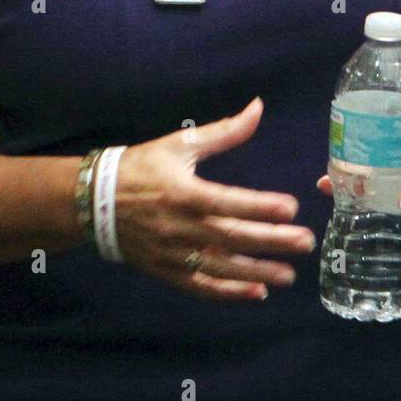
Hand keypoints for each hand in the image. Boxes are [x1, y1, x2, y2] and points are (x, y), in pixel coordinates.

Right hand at [113, 97, 316, 300]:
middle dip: (271, 242)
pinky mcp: (167, 271)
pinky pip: (200, 287)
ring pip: (220, 268)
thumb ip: (224, 132)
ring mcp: (173, 253)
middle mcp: (180, 227)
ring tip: (290, 275)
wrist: (94, 201)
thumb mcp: (180, 143)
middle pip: (231, 238)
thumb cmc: (142, 167)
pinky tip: (257, 293)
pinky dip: (228, 293)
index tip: (290, 208)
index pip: (228, 202)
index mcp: (184, 192)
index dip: (260, 207)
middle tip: (305, 243)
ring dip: (257, 272)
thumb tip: (257, 108)